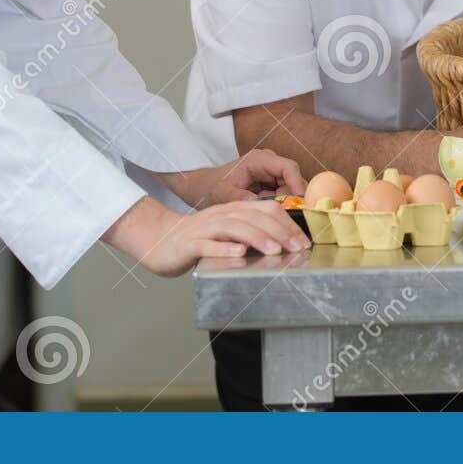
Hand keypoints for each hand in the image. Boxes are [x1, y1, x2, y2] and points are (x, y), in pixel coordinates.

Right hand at [105, 197, 309, 277]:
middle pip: (254, 217)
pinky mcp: (189, 243)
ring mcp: (205, 228)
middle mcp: (222, 215)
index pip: (267, 209)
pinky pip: (207, 244)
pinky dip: (224, 248)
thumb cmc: (198, 238)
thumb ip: (252, 232)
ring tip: (274, 249)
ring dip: (257, 238)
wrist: (159, 238)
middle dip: (279, 231)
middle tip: (297, 247)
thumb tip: (284, 241)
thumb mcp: (228, 230)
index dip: (288, 223)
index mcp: (234, 210)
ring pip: (234, 228)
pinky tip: (238, 254)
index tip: (303, 241)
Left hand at [158, 150, 305, 208]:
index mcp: (259, 159)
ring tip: (276, 221)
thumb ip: (237, 197)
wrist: (204, 188)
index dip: (298, 184)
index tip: (302, 203)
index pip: (288, 168)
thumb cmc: (211, 187)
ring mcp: (272, 174)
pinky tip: (272, 218)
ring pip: (292, 190)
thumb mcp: (221, 194)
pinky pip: (285, 196)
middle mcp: (269, 164)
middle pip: (294, 180)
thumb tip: (255, 205)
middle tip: (291, 219)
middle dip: (294, 199)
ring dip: (288, 205)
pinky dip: (282, 208)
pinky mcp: (272, 185)